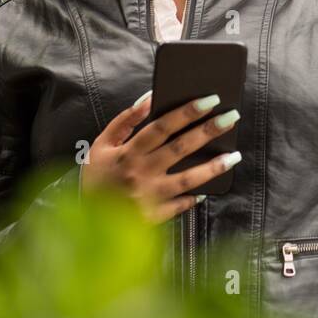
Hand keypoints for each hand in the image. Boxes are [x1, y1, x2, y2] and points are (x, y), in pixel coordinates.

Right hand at [81, 91, 241, 222]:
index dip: (186, 112)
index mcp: (127, 153)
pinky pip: (180, 206)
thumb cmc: (96, 177)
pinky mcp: (153, 217)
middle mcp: (140, 173)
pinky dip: (195, 197)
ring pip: (188, 180)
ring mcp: (149, 197)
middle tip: (232, 116)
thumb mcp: (101, 144)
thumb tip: (149, 97)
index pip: (162, 126)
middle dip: (208, 131)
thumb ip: (125, 121)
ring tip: (235, 155)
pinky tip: (209, 188)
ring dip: (214, 167)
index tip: (210, 99)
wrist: (83, 219)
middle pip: (180, 148)